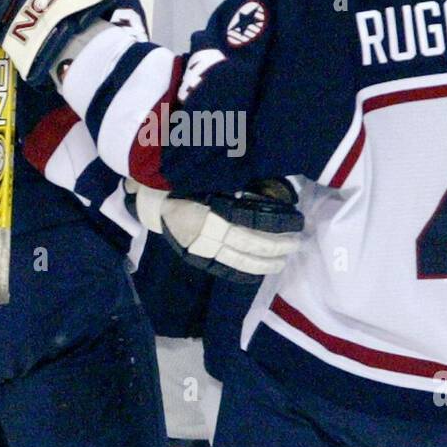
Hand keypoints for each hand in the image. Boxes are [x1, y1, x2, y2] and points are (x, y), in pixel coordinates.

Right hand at [126, 178, 303, 282]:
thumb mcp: (212, 175)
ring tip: (283, 261)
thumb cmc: (185, 180)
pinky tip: (259, 272)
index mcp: (209, 208)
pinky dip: (243, 271)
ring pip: (237, 260)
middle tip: (296, 243)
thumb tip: (270, 188)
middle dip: (275, 246)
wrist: (151, 198)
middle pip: (247, 243)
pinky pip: (223, 269)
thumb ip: (238, 182)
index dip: (276, 223)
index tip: (295, 221)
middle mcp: (204, 232)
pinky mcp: (195, 257)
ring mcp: (198, 248)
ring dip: (263, 263)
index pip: (251, 220)